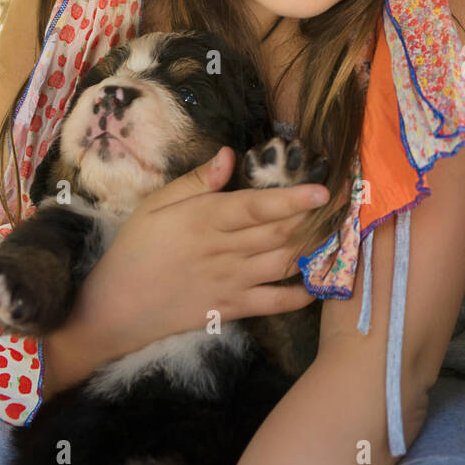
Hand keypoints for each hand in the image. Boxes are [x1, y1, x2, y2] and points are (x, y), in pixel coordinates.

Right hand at [65, 145, 328, 361]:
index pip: (256, 207)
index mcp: (206, 220)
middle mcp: (226, 251)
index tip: (322, 190)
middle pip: (281, 232)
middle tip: (350, 201)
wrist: (114, 309)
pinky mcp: (234, 307)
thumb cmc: (135, 249)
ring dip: (317, 248)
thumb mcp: (156, 206)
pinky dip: (301, 295)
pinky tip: (322, 282)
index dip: (292, 199)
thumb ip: (196, 181)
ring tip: (344, 231)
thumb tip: (230, 155)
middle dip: (318, 217)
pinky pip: (275, 302)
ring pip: (285, 262)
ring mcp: (233, 282)